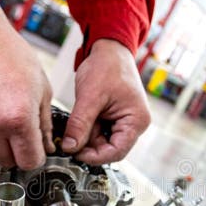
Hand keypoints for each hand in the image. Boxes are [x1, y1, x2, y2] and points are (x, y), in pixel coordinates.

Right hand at [0, 0, 54, 168]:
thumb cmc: (6, 53)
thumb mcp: (40, 86)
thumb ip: (44, 121)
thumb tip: (46, 145)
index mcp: (18, 119)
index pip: (30, 162)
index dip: (36, 157)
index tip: (36, 151)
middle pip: (9, 163)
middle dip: (18, 153)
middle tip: (21, 135)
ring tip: (3, 120)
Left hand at [62, 39, 149, 163]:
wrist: (109, 49)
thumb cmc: (106, 66)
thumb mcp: (89, 97)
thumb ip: (80, 125)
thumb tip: (69, 147)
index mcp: (136, 121)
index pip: (116, 152)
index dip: (94, 156)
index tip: (74, 154)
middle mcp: (135, 124)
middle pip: (110, 149)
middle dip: (89, 146)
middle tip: (69, 140)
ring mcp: (126, 121)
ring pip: (103, 141)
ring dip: (87, 136)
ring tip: (75, 123)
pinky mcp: (116, 118)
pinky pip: (100, 132)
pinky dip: (88, 129)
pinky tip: (80, 120)